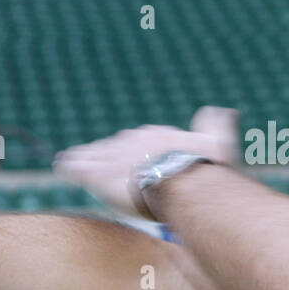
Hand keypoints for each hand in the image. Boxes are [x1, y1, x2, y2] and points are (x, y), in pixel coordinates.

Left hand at [53, 106, 238, 217]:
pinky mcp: (96, 172)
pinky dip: (69, 167)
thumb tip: (225, 110)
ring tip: (72, 160)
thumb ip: (218, 126)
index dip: (137, 151)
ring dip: (84, 158)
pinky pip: (76, 166)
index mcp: (156, 137)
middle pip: (116, 147)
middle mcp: (131, 141)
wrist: (178, 179)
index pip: (142, 140)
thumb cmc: (199, 167)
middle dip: (109, 155)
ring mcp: (112, 156)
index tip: (136, 159)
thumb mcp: (218, 143)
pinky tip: (63, 167)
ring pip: (93, 154)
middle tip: (104, 165)